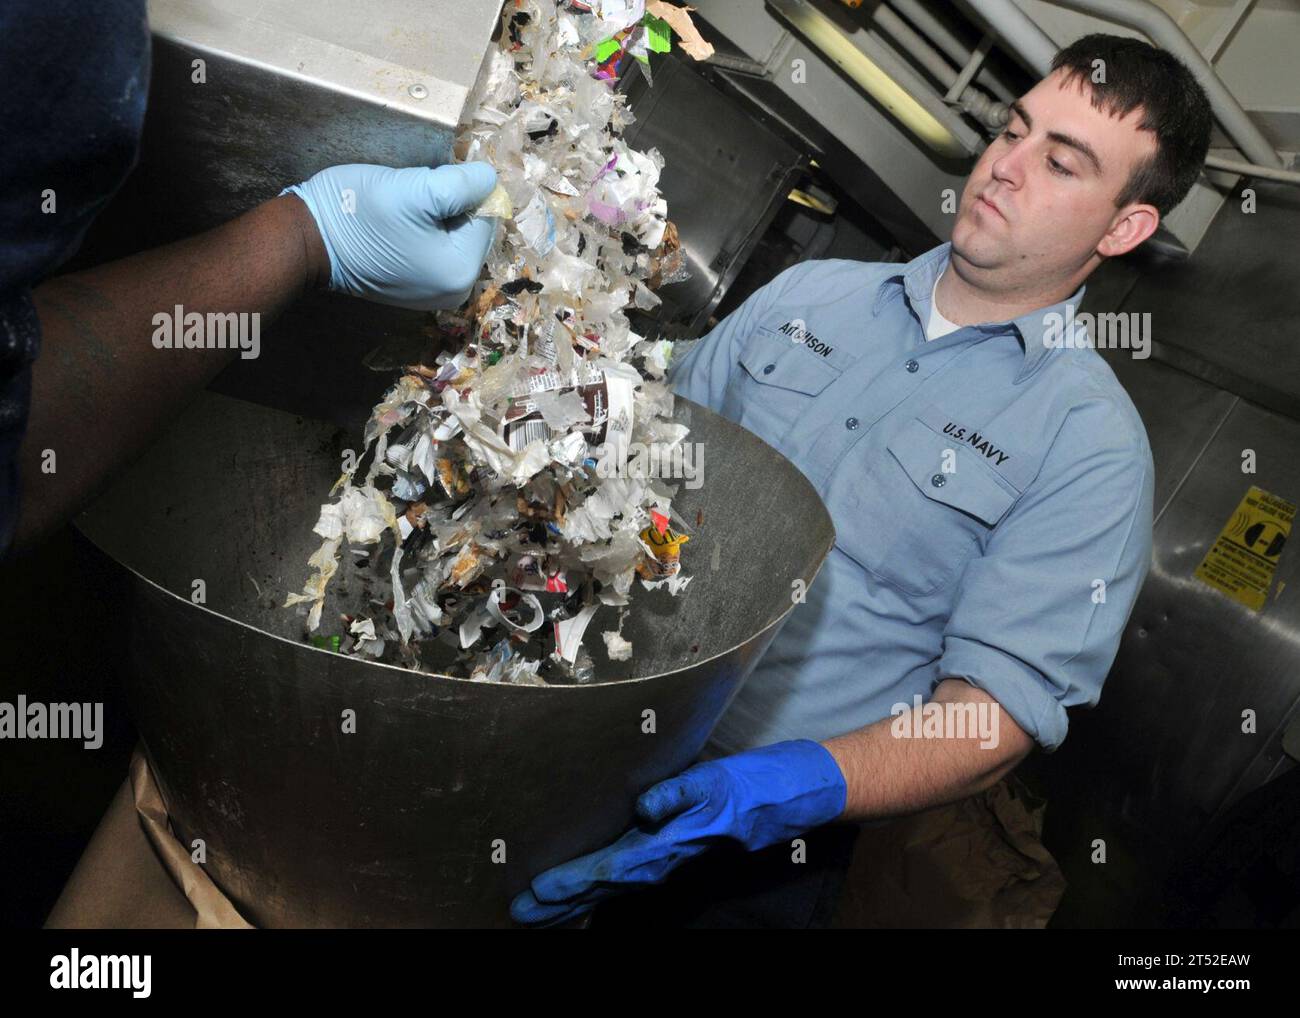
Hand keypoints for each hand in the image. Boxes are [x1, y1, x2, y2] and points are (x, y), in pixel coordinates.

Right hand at [282, 162, 498, 310]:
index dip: (465, 190)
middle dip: (451, 204)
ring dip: (435, 214)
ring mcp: (431, 293)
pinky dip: (421, 229)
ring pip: (450, 236)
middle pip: (470, 229)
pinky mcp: (412, 286)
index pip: (486, 218)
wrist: (308, 239)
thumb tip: (490, 179)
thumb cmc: (361, 214)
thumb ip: (464, 185)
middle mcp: (453, 292)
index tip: (434, 178)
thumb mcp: (418, 190)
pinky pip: (431, 248)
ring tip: (404, 204)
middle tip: (415, 191)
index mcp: (460, 275)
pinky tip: (397, 221)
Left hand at [510, 739, 846, 924]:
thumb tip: (643, 807)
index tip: (541, 889)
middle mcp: (667, 856)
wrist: (793, 797)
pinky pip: (630, 877)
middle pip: (606, 887)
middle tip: (522, 913)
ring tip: (540, 914)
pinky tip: (584, 898)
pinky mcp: (676, 849)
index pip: (614, 866)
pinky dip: (602, 889)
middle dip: (564, 903)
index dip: (576, 879)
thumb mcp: (718, 780)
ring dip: (577, 902)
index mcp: (673, 840)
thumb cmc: (756, 786)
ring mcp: (672, 857)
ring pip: (615, 887)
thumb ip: (679, 793)